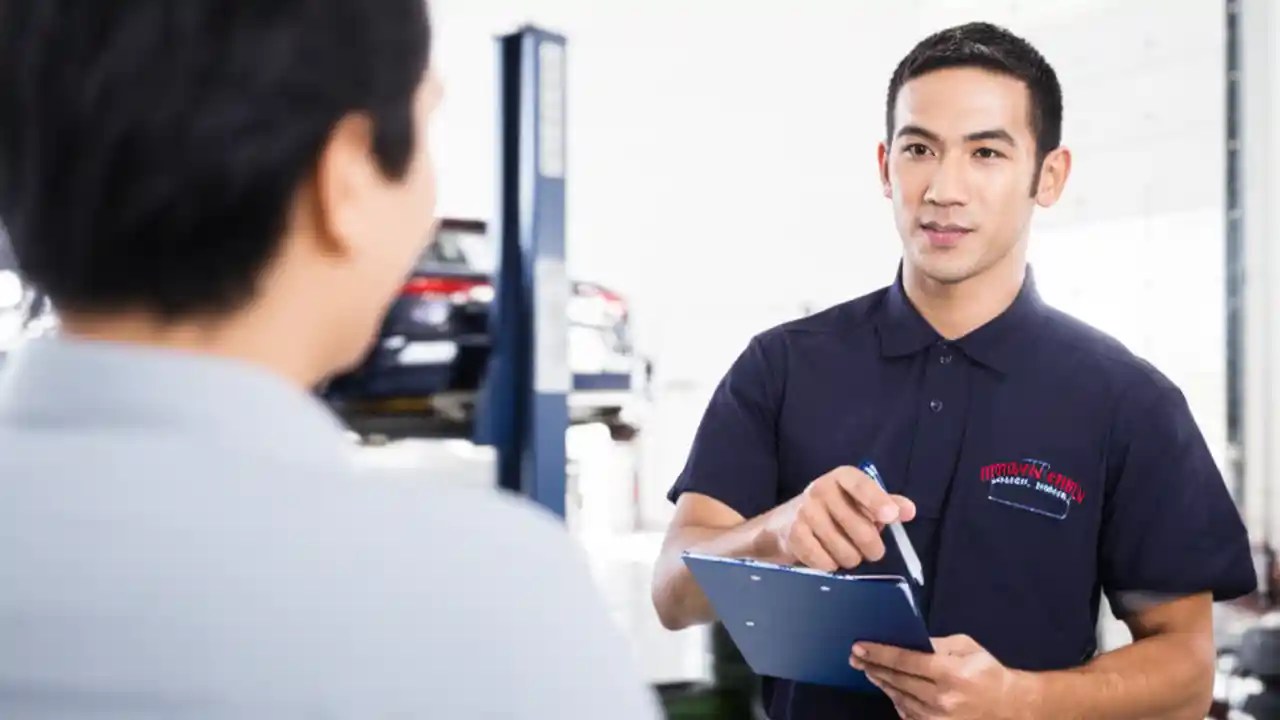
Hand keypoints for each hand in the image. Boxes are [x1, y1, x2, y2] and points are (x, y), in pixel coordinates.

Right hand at [764, 465, 915, 571]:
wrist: (785, 523)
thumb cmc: (833, 510)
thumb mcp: (858, 500)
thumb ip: (887, 503)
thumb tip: (909, 511)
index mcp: (841, 477)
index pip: (861, 485)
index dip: (878, 501)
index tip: (892, 517)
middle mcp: (820, 490)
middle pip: (860, 529)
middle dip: (873, 548)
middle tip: (872, 551)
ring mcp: (805, 513)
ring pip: (845, 552)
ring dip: (851, 559)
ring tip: (846, 551)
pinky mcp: (795, 536)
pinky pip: (826, 563)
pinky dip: (831, 566)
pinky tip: (827, 556)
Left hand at [850, 635, 1029, 719]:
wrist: (1011, 707)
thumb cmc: (987, 672)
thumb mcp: (966, 648)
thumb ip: (937, 644)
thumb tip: (908, 641)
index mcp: (951, 673)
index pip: (906, 661)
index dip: (879, 653)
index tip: (859, 647)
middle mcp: (942, 699)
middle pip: (898, 681)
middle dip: (874, 668)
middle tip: (856, 658)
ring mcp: (939, 719)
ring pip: (900, 699)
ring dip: (883, 684)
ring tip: (870, 672)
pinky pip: (909, 715)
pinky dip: (897, 702)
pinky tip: (890, 691)